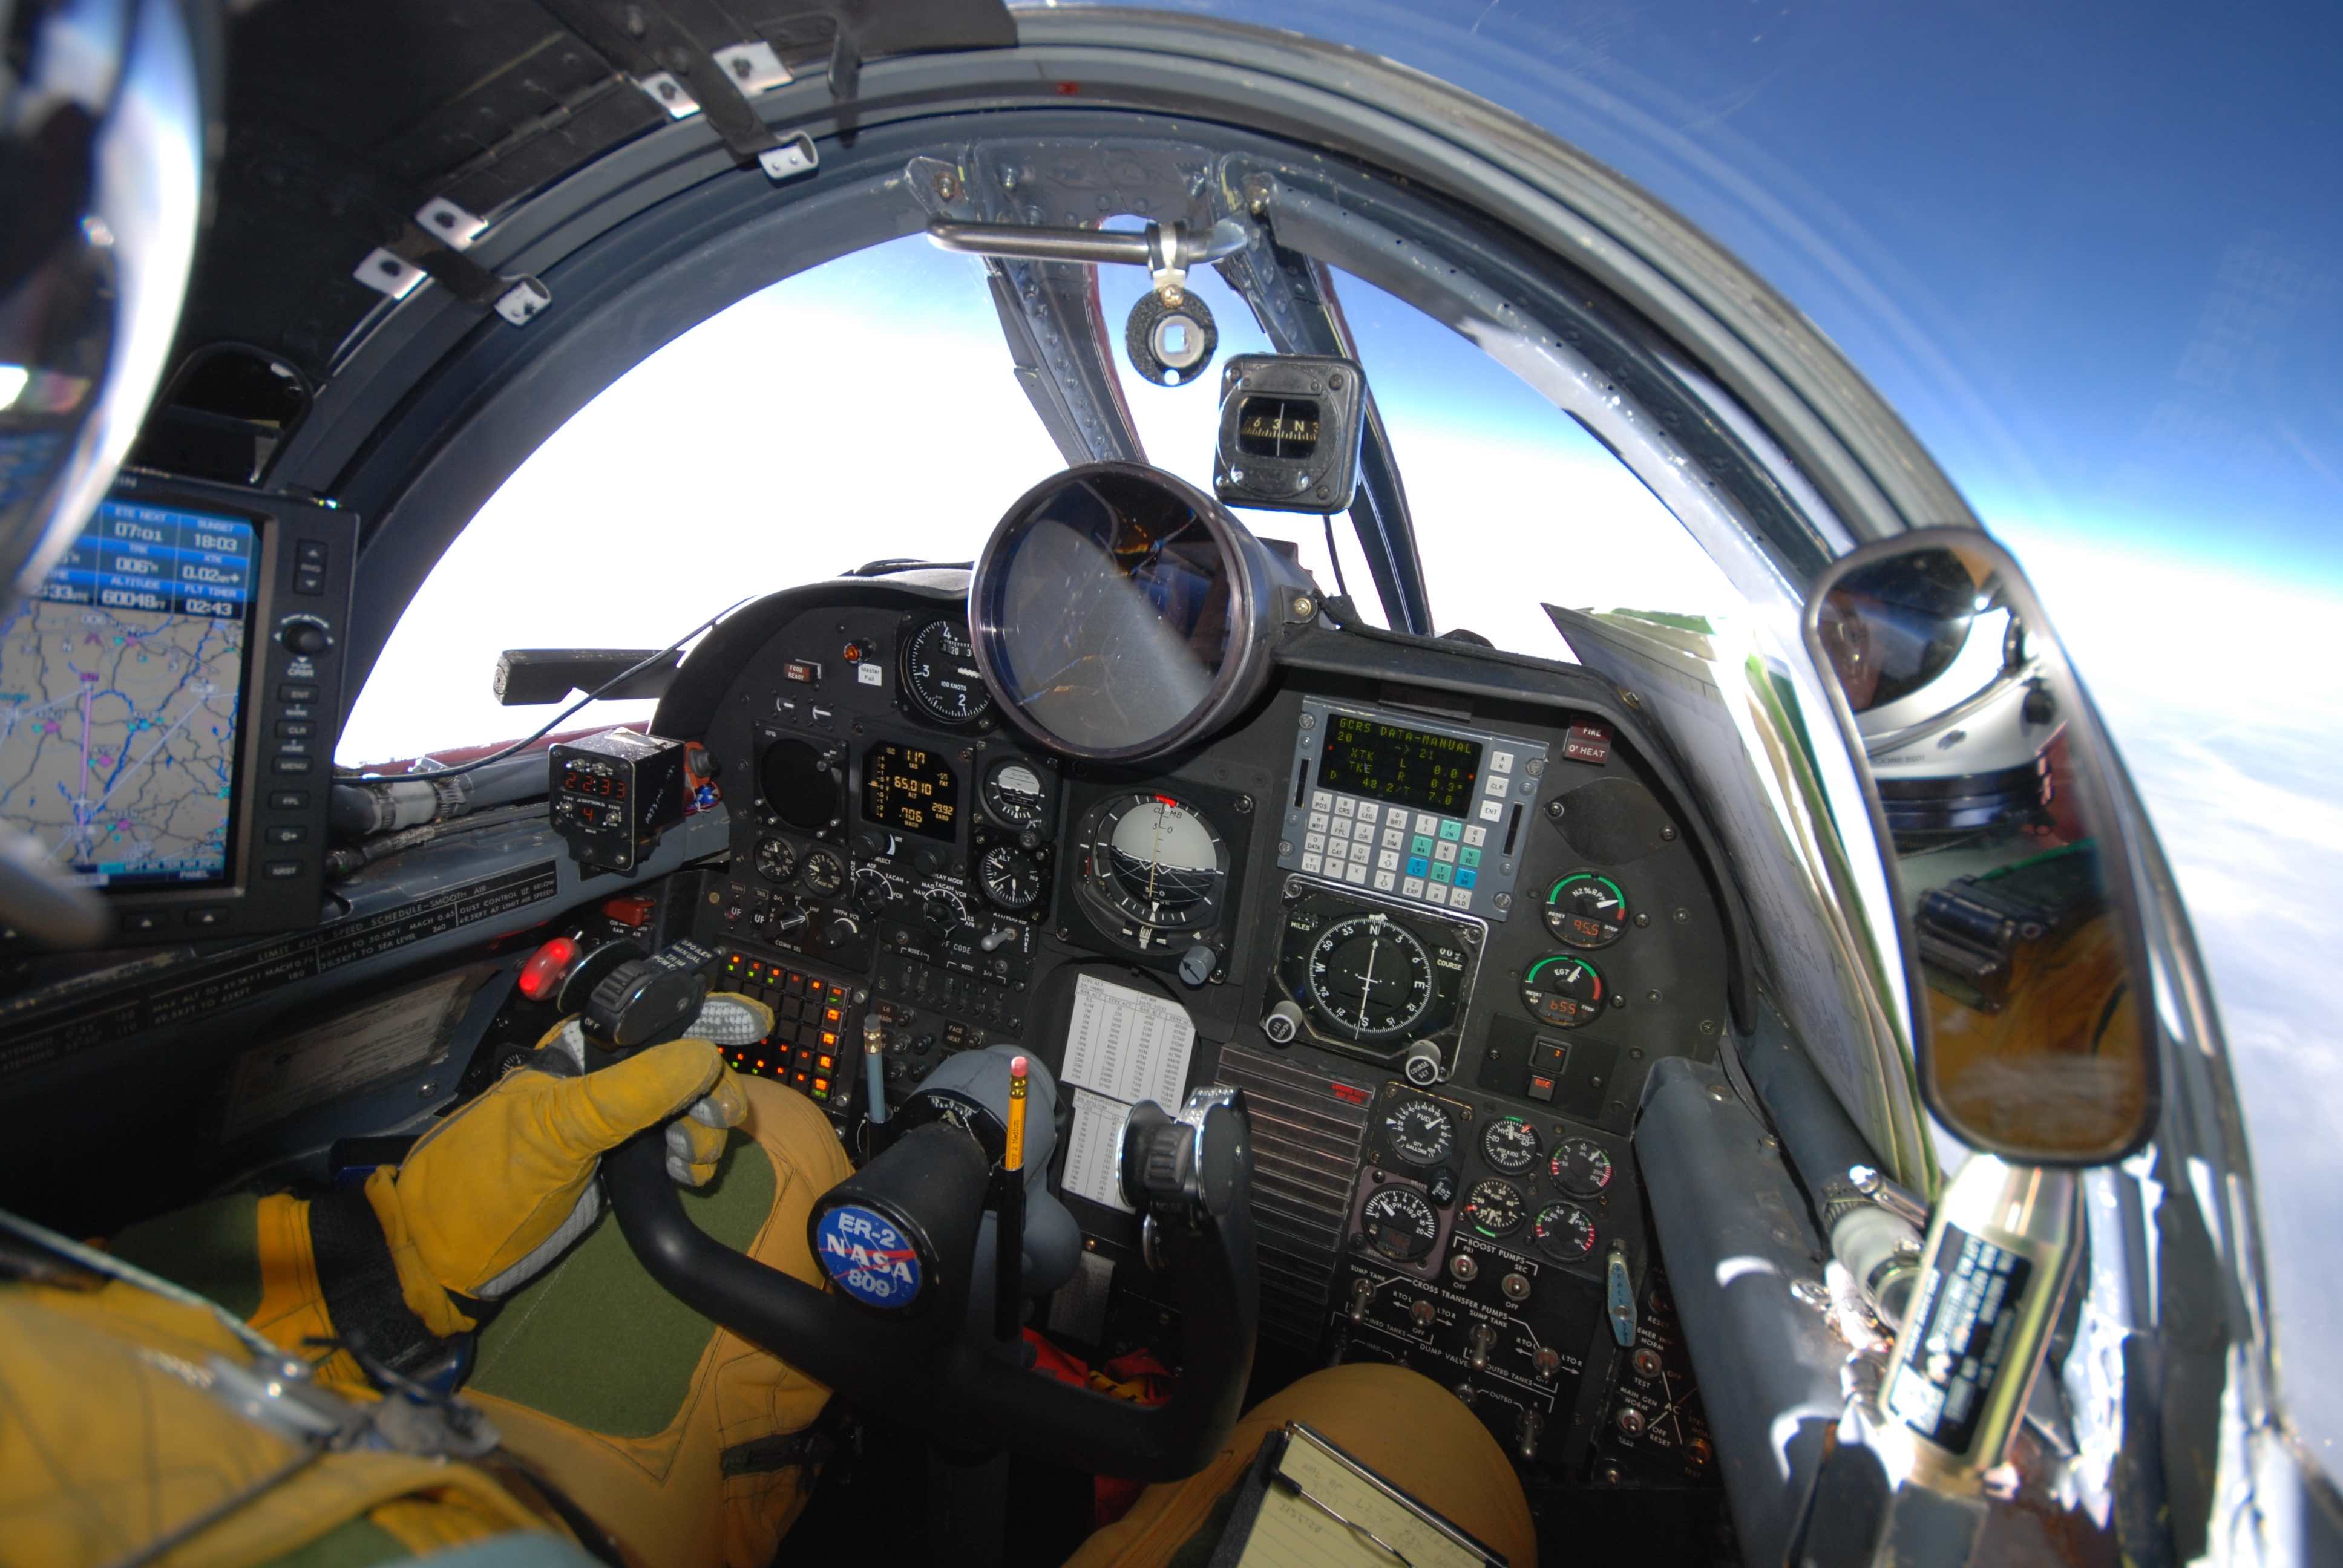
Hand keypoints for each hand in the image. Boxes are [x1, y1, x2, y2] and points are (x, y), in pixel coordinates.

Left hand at [366, 994, 766, 1330]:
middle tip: (718, 1121)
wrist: (451, 1257)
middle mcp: (601, 1080)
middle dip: (711, 1089)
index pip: (653, 1016)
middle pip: (683, 1065)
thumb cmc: (488, 1182)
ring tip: (692, 1161)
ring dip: (703, 1131)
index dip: (706, 1015)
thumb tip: (702, 1058)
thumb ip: (631, 1092)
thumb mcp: (558, 1131)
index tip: (756, 1024)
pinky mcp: (619, 1164)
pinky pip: (673, 1147)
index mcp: (580, 1052)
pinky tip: (686, 1175)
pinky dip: (691, 1158)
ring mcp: (612, 1124)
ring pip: (685, 1109)